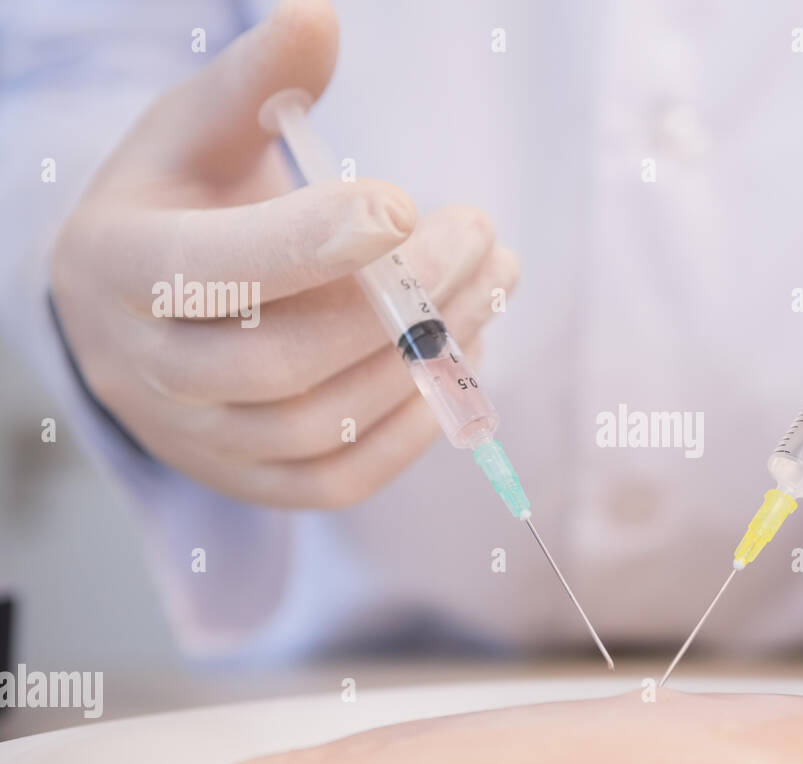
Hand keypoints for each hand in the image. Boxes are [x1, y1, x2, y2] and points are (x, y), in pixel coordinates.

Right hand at [50, 0, 517, 507]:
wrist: (137, 313)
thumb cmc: (177, 205)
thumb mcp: (196, 133)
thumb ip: (255, 82)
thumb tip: (319, 16)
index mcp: (115, 270)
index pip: (210, 272)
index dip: (313, 243)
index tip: (404, 201)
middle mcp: (145, 372)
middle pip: (282, 362)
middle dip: (400, 300)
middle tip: (481, 235)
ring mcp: (198, 442)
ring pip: (321, 426)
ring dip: (426, 356)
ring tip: (494, 283)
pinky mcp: (252, 484)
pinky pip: (342, 480)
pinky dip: (417, 426)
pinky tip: (466, 354)